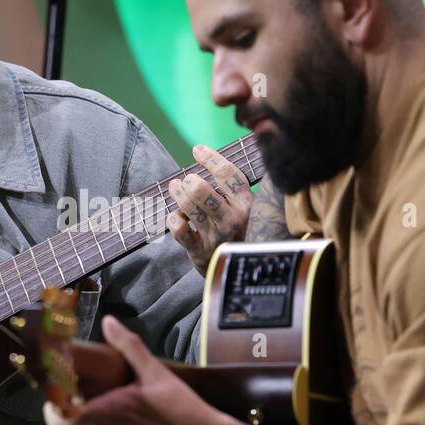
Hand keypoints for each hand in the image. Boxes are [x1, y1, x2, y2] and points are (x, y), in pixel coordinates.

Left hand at [44, 314, 234, 424]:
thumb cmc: (180, 409)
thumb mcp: (155, 373)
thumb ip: (129, 347)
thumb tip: (109, 321)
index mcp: (102, 416)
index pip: (59, 416)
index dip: (51, 405)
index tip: (55, 392)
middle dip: (62, 418)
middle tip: (69, 403)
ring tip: (90, 418)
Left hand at [166, 144, 254, 273]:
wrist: (245, 273)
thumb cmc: (244, 232)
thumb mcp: (250, 210)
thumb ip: (238, 188)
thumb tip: (216, 157)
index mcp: (248, 206)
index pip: (229, 175)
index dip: (211, 159)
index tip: (197, 150)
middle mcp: (233, 221)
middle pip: (202, 190)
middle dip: (191, 181)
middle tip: (189, 180)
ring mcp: (215, 237)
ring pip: (188, 206)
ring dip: (178, 193)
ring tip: (176, 187)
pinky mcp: (200, 252)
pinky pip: (179, 230)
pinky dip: (174, 218)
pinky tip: (176, 216)